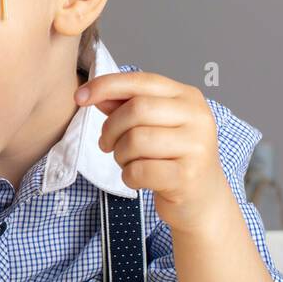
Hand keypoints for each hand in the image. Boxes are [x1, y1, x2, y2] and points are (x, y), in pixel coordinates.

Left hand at [75, 71, 232, 234]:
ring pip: (135, 140)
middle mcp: (197, 117)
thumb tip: (96, 94)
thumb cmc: (173, 158)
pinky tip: (138, 178)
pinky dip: (128, 176)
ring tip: (127, 162)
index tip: (79, 96)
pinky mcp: (187, 176)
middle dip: (111, 128)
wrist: (203, 200)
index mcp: (188, 97)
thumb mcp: (155, 126)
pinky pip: (139, 170)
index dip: (106, 86)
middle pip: (136, 110)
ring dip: (120, 155)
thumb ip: (127, 106)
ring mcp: (196, 147)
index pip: (141, 81)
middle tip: (106, 144)